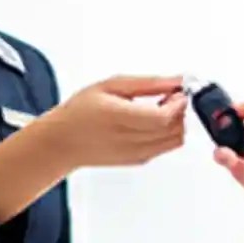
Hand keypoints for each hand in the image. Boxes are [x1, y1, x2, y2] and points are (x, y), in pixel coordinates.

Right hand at [42, 75, 186, 168]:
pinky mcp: (138, 161)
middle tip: (171, 96)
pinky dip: (167, 133)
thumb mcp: (111, 85)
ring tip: (160, 107)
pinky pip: (165, 148)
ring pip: (174, 141)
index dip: (178, 103)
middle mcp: (128, 140)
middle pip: (174, 129)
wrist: (63, 142)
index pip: (163, 117)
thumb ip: (148, 84)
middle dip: (180, 110)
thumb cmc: (80, 112)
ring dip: (176, 122)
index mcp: (119, 117)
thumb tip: (175, 81)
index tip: (178, 91)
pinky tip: (152, 121)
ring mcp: (135, 154)